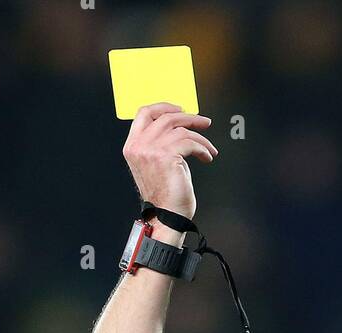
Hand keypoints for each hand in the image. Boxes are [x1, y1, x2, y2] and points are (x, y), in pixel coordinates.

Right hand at [123, 103, 217, 222]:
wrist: (167, 217)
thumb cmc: (165, 196)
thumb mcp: (157, 163)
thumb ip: (161, 142)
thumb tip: (180, 126)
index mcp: (133, 146)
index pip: (145, 113)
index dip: (164, 107)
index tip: (180, 110)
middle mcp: (139, 146)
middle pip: (166, 117)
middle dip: (189, 118)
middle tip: (204, 123)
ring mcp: (151, 150)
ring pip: (181, 129)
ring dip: (200, 137)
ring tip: (208, 148)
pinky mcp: (167, 156)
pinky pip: (190, 143)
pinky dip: (203, 149)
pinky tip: (207, 156)